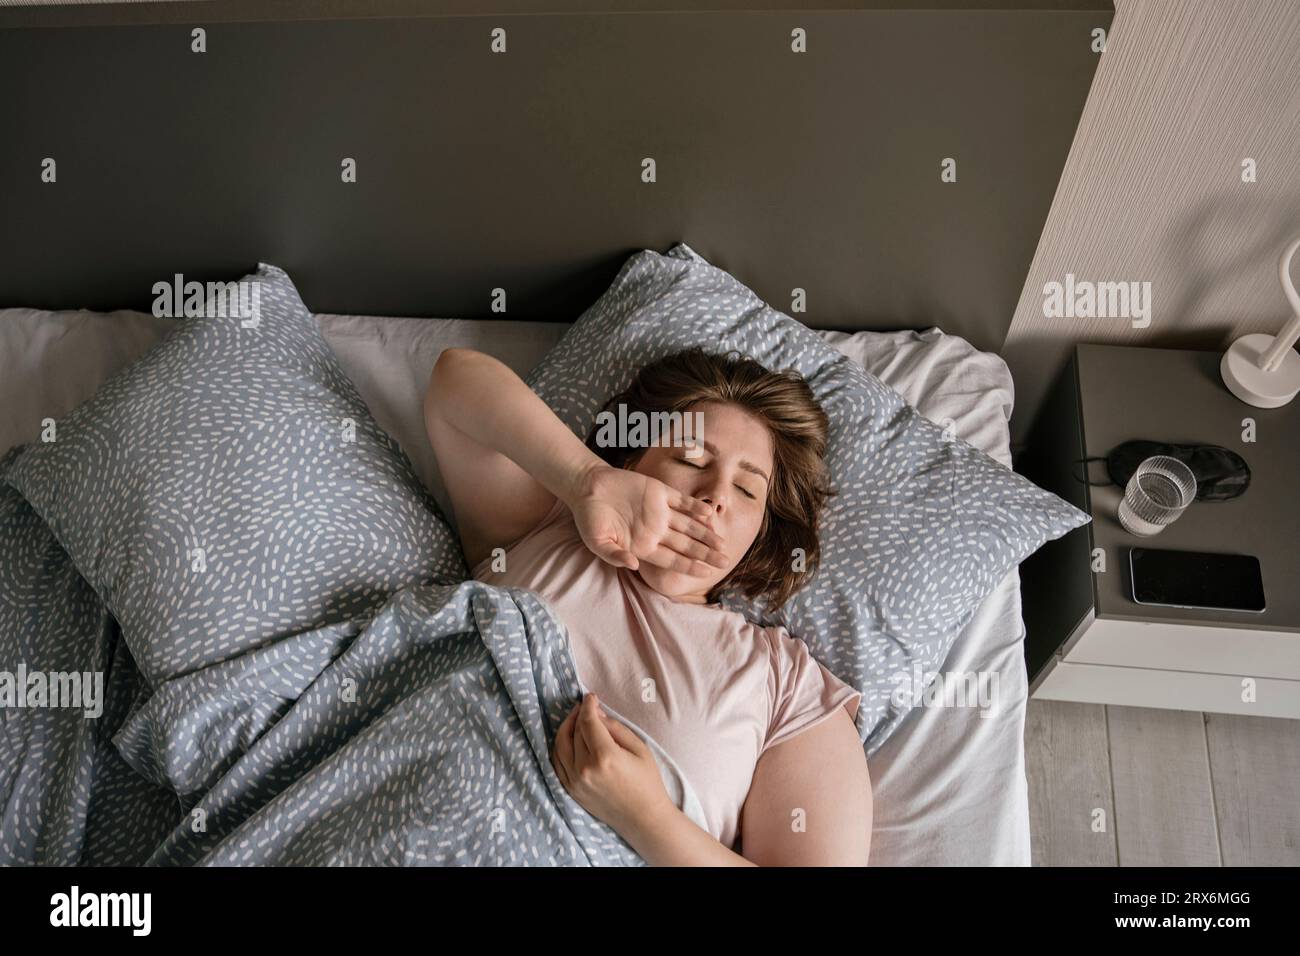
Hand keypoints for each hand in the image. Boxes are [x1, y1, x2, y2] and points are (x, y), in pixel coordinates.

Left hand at [551, 693, 674, 836]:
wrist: (643, 818)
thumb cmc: (647, 782)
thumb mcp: (639, 748)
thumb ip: (616, 728)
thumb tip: (597, 714)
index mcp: (605, 756)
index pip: (587, 722)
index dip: (587, 705)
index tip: (590, 697)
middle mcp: (585, 769)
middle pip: (574, 732)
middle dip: (579, 715)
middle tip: (587, 707)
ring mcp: (575, 781)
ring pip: (560, 746)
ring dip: (565, 728)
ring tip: (576, 720)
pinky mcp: (571, 790)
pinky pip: (557, 762)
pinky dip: (559, 747)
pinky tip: (568, 739)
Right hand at [567, 464, 727, 574]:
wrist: (588, 487)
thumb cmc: (590, 518)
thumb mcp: (597, 542)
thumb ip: (614, 555)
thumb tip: (633, 565)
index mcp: (643, 546)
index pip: (672, 560)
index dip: (690, 566)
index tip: (707, 573)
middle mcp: (656, 531)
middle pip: (687, 545)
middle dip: (706, 554)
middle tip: (725, 561)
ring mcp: (659, 511)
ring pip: (689, 525)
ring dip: (706, 533)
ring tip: (722, 543)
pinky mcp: (659, 492)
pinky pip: (682, 501)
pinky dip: (695, 507)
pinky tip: (708, 513)